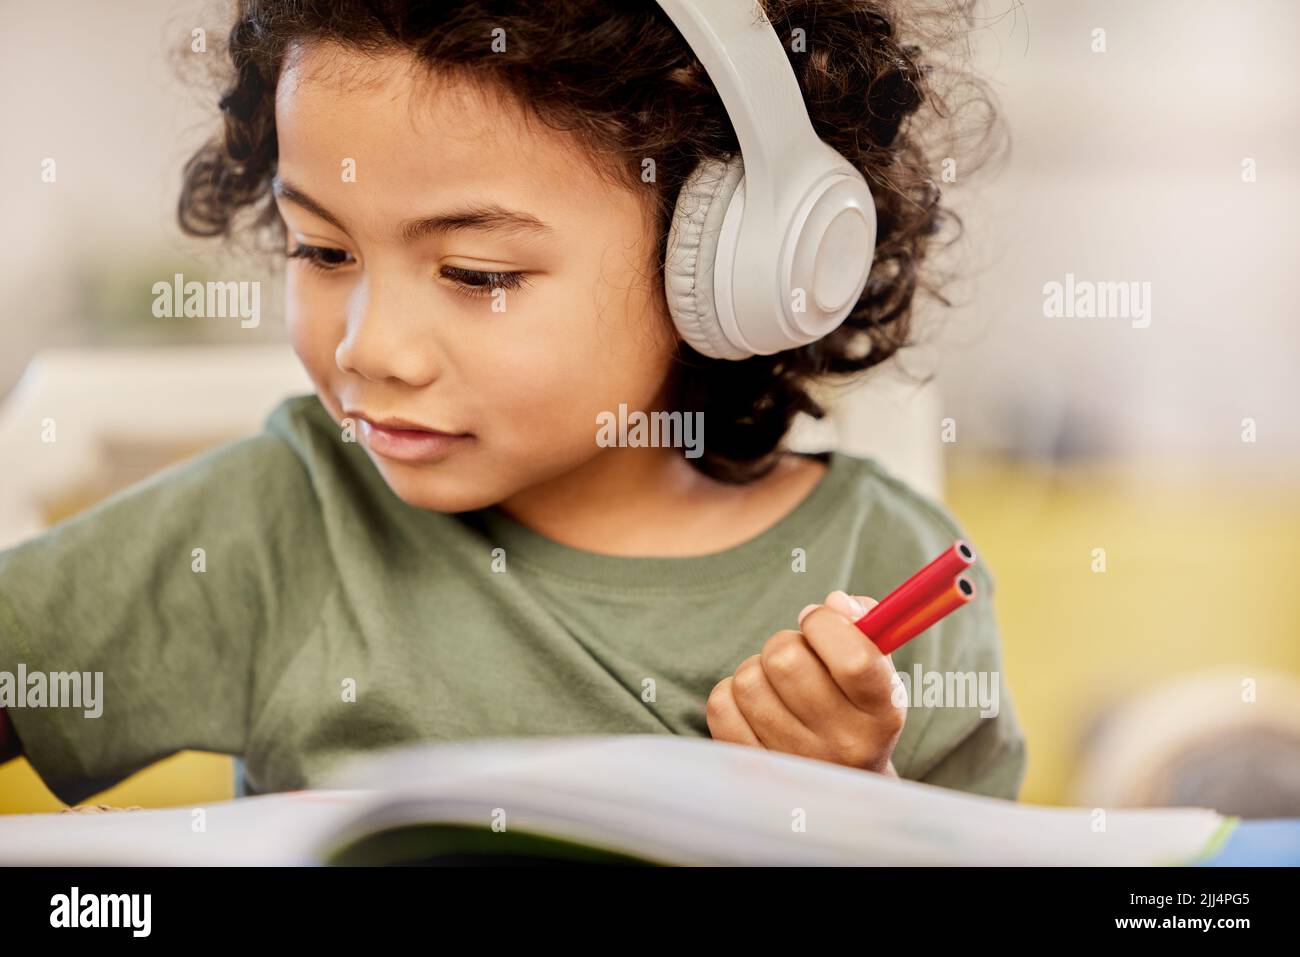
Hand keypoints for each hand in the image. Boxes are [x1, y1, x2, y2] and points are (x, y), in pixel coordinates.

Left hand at [706, 590, 906, 774]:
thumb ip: (864, 622)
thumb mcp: (878, 669)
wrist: (841, 788)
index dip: (825, 623)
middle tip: (796, 655)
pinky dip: (731, 693)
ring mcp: (796, 762)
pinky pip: (721, 706)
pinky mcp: (753, 769)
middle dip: (785, 642)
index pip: (852, 658)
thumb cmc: (857, 708)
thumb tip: (833, 604)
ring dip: (757, 669)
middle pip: (786, 660)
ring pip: (748, 680)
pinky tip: (755, 704)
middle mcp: (844, 744)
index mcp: (883, 713)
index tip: (817, 619)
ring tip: (777, 685)